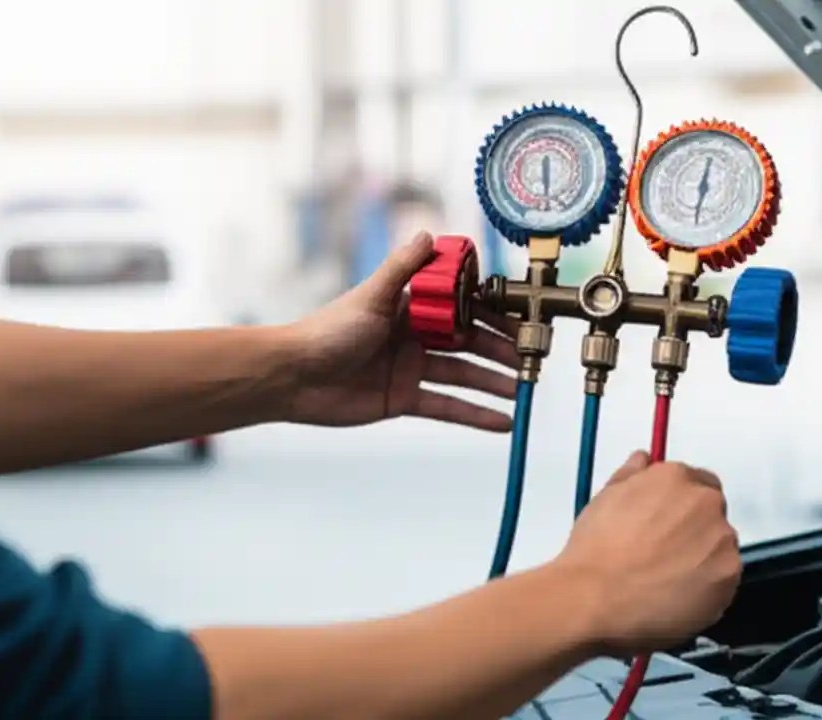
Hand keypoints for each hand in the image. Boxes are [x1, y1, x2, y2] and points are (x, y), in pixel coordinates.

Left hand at [284, 232, 519, 430]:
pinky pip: (448, 406)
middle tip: (528, 357)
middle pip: (468, 342)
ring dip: (493, 382)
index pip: (461, 307)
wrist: (293, 377)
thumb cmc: (326, 332)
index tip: (518, 317)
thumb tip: (429, 235)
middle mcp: (415, 336)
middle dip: (500, 349)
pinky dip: (475, 414)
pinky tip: (501, 421)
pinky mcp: (405, 398)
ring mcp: (412, 368)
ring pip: (463, 374)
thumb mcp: (370, 296)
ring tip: (520, 389)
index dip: (490, 312)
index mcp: (409, 307)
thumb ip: (402, 268)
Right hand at [554, 452, 741, 655]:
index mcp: (675, 478)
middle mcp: (704, 502)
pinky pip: (726, 579)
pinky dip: (709, 587)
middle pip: (713, 512)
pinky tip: (679, 595)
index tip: (674, 521)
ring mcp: (721, 539)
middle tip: (667, 553)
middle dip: (696, 530)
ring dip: (704, 558)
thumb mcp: (605, 498)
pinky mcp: (729, 575)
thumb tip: (643, 461)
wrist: (597, 595)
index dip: (685, 504)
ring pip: (721, 546)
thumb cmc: (596, 552)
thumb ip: (632, 474)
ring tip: (669, 578)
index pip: (699, 482)